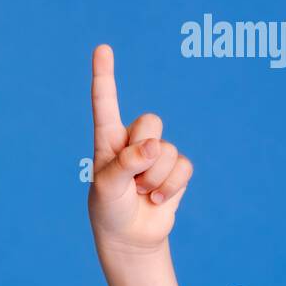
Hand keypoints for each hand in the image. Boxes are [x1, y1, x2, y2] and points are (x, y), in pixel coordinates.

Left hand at [87, 43, 192, 255]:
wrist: (129, 237)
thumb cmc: (109, 209)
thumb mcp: (107, 187)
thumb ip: (125, 164)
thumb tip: (152, 146)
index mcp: (107, 139)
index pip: (106, 104)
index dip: (105, 76)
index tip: (102, 48)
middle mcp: (132, 141)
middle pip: (151, 122)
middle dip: (144, 152)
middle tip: (131, 179)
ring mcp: (156, 154)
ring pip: (167, 150)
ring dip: (155, 179)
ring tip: (140, 193)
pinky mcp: (175, 169)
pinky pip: (183, 167)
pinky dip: (170, 187)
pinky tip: (156, 199)